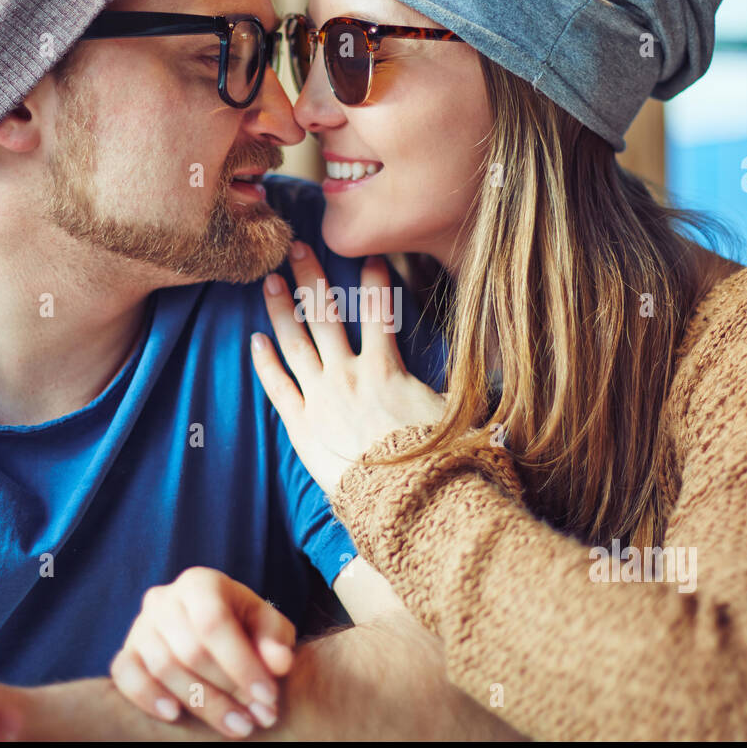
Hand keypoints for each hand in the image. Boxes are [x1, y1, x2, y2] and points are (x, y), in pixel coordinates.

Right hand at [110, 567, 294, 738]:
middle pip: (190, 650)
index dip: (241, 662)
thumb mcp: (268, 626)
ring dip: (202, 704)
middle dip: (228, 690)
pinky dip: (147, 697)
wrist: (214, 630)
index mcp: (200, 583)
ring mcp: (140, 626)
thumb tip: (279, 664)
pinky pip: (125, 677)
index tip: (268, 696)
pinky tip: (174, 716)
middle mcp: (164, 599)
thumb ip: (275, 640)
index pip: (214, 622)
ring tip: (237, 727)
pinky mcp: (126, 654)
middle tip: (259, 718)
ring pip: (163, 668)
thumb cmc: (245, 626)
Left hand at [251, 242, 447, 491]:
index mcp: (387, 369)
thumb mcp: (457, 418)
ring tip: (271, 282)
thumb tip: (491, 382)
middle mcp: (348, 375)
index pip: (381, 311)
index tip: (369, 257)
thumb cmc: (433, 461)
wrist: (402, 499)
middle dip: (310, 277)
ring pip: (295, 342)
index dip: (375, 281)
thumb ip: (462, 393)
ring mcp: (320, 398)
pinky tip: (255, 340)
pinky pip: (277, 387)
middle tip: (297, 248)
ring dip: (282, 309)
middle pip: (325, 315)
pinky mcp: (300, 425)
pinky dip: (265, 362)